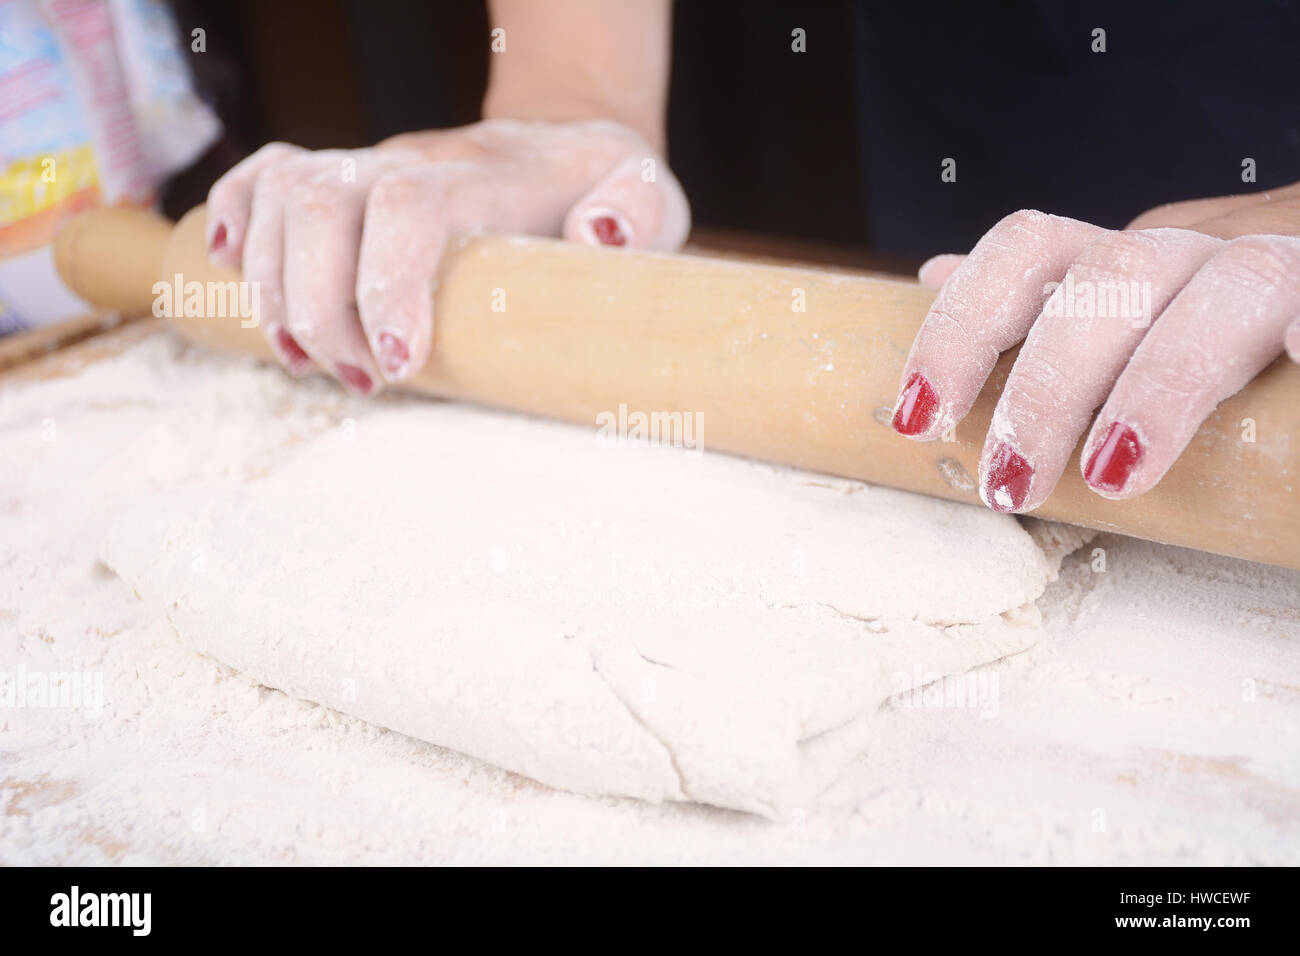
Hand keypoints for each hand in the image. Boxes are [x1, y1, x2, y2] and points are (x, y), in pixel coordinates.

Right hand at [205, 119, 689, 392]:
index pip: (410, 209)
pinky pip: (259, 175)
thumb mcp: (647, 200)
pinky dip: (229, 220)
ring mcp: (366, 165)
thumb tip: (597, 233)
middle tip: (360, 382)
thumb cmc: (600, 190)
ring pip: (278, 195)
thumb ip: (637, 212)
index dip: (386, 284)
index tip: (397, 365)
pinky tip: (228, 274)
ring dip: (270, 288)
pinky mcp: (338, 177)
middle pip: (320, 203)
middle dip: (318, 307)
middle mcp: (410, 160)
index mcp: (483, 177)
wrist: (559, 144)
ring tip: (309, 362)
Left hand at [892, 183, 1299, 510]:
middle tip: (1010, 484)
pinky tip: (1299, 357)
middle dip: (1048, 388)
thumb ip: (1033, 306)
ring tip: (1116, 475)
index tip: (916, 418)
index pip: (1021, 253)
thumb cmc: (1192, 348)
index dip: (960, 327)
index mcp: (1116, 262)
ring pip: (1224, 291)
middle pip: (1109, 280)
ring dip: (1159, 385)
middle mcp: (1188, 253)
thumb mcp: (1104, 326)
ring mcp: (1270, 270)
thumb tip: (931, 275)